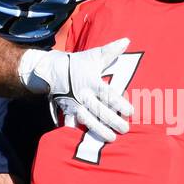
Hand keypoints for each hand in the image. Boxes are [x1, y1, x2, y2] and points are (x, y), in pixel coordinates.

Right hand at [19, 39, 133, 142]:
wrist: (52, 70)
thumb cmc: (78, 63)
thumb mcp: (94, 56)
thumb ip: (111, 51)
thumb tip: (127, 40)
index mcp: (92, 81)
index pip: (108, 94)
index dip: (119, 103)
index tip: (130, 111)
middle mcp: (84, 94)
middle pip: (100, 110)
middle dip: (112, 121)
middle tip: (125, 129)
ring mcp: (74, 104)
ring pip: (87, 120)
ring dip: (99, 130)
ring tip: (111, 139)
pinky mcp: (67, 111)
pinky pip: (70, 123)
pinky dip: (75, 133)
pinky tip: (83, 143)